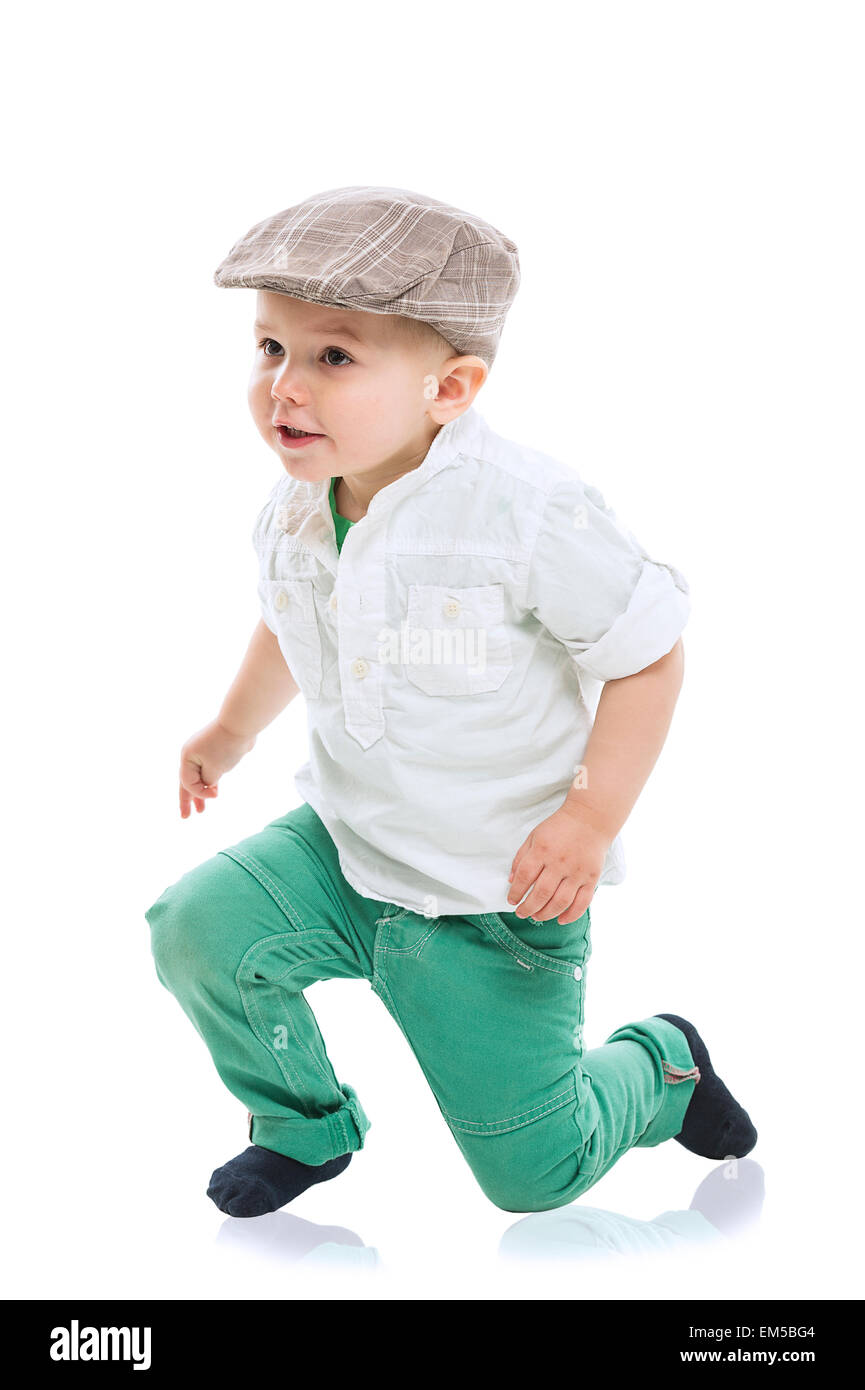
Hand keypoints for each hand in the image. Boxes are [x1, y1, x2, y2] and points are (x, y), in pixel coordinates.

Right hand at [178, 719, 255, 817]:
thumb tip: (210, 786)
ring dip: (201, 793)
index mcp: (187, 757)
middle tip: (186, 817)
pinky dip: (210, 782)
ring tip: (200, 811)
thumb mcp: (215, 769)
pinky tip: (213, 791)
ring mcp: (202, 753)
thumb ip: (209, 782)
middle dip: (187, 800)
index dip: (200, 793)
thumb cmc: (226, 746)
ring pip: (199, 777)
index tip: (216, 794)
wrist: (240, 724)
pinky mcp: (214, 752)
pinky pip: (209, 771)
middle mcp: (191, 755)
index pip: (187, 783)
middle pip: (187, 782)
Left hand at [506, 805, 611, 923]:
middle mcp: (560, 862)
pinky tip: (560, 920)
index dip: (516, 892)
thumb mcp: (534, 836)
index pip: (525, 876)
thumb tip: (511, 881)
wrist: (590, 818)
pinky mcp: (592, 878)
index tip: (511, 900)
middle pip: (541, 893)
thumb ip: (521, 857)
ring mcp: (577, 872)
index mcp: (542, 850)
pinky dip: (571, 915)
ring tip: (536, 917)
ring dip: (546, 914)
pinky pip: (582, 902)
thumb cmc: (559, 827)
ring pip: (560, 902)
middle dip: (528, 908)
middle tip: (521, 913)